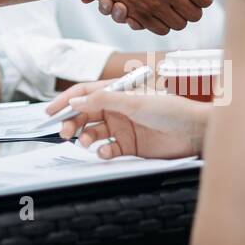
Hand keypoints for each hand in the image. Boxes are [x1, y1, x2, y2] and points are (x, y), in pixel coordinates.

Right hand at [47, 80, 210, 159]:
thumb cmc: (171, 109)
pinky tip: (105, 151)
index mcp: (117, 93)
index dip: (67, 100)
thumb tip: (76, 101)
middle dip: (72, 122)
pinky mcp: (129, 146)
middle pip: (85, 115)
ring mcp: (123, 128)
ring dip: (86, 137)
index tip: (50, 111)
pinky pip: (108, 149)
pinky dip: (102, 151)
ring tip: (87, 142)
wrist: (194, 132)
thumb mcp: (134, 101)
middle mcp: (117, 109)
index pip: (85, 93)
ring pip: (93, 133)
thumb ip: (104, 101)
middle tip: (64, 132)